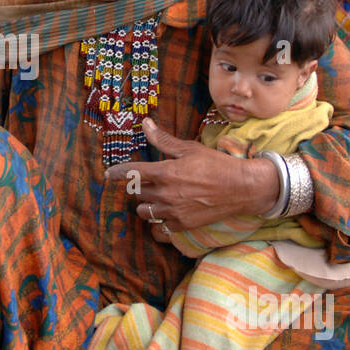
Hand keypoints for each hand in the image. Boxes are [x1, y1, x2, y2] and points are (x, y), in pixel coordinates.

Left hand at [104, 117, 280, 233]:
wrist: (241, 188)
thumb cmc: (215, 164)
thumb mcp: (189, 148)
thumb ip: (163, 140)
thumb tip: (145, 123)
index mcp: (165, 173)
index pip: (131, 174)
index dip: (117, 173)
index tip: (108, 174)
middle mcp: (165, 194)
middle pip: (137, 193)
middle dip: (140, 186)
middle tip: (150, 181)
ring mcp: (173, 212)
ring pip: (144, 211)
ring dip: (146, 204)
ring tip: (157, 197)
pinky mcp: (182, 225)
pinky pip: (160, 226)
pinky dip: (160, 219)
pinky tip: (168, 212)